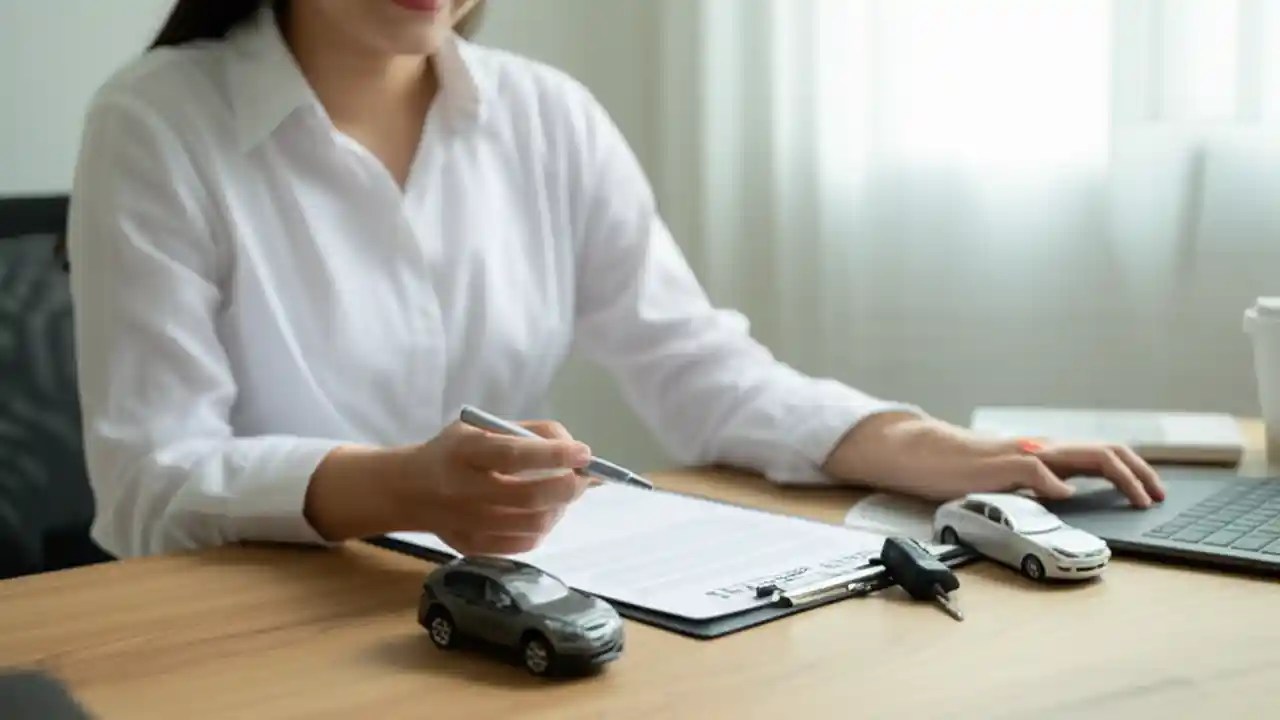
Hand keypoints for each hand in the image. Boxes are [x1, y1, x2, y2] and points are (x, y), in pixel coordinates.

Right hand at [394, 420, 592, 553]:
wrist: (407, 490)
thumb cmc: (453, 452)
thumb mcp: (481, 428)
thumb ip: (528, 433)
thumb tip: (576, 451)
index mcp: (464, 453)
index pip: (514, 455)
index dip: (554, 455)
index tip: (583, 452)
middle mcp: (464, 491)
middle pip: (529, 497)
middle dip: (568, 486)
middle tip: (583, 476)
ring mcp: (468, 525)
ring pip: (533, 524)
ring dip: (560, 507)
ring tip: (563, 492)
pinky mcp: (473, 548)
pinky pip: (524, 543)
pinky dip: (544, 526)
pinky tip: (543, 511)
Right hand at [823, 413, 1164, 506]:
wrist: (922, 453)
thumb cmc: (960, 470)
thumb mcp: (1008, 480)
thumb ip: (1037, 486)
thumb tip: (1069, 498)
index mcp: (1045, 455)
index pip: (1101, 455)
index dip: (1134, 471)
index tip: (1153, 492)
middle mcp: (1042, 450)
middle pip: (1105, 451)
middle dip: (1140, 473)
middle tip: (1158, 497)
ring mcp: (1023, 456)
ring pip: (1084, 455)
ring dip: (1118, 476)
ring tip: (1136, 499)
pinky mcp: (1000, 466)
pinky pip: (1035, 471)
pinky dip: (1056, 484)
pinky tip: (1067, 497)